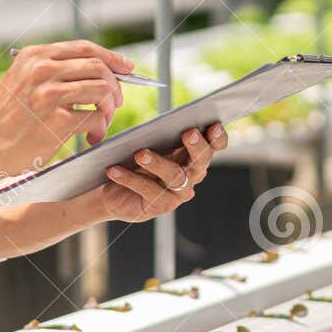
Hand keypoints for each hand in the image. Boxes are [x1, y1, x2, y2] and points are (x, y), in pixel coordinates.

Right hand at [0, 40, 131, 173]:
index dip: (111, 57)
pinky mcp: (57, 120)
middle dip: (115, 85)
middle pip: (98, 67)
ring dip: (109, 109)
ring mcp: (50, 94)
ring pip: (102, 90)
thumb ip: (53, 68)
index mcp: (35, 56)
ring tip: (101, 121)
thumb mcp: (22, 79)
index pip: (84, 48)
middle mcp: (42, 70)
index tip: (126, 68)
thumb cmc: (10, 116)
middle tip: (115, 102)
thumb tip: (100, 66)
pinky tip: (92, 137)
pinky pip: (95, 118)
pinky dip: (100, 129)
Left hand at [92, 124, 228, 222]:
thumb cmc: (133, 160)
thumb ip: (160, 134)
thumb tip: (161, 123)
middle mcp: (192, 175)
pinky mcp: (160, 207)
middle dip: (197, 146)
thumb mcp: (149, 143)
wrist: (112, 191)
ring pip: (175, 176)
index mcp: (193, 155)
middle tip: (188, 133)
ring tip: (140, 154)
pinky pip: (148, 191)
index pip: (215, 146)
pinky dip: (130, 179)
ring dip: (158, 163)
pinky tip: (114, 170)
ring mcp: (178, 193)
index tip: (214, 126)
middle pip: (201, 161)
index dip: (218, 137)